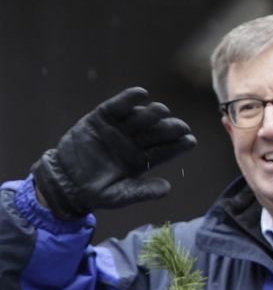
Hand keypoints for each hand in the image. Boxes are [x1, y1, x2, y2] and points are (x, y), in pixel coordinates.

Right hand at [31, 87, 195, 219]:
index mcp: (143, 159)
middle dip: (169, 128)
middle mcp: (134, 142)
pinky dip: (127, 99)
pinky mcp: (101, 118)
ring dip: (151, 113)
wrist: (65, 182)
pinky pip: (116, 106)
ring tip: (162, 110)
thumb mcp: (119, 195)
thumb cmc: (96, 191)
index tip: (191, 141)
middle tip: (181, 126)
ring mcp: (119, 129)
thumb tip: (167, 189)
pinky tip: (141, 93)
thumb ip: (141, 191)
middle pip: (156, 132)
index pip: (165, 150)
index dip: (178, 145)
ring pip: (139, 118)